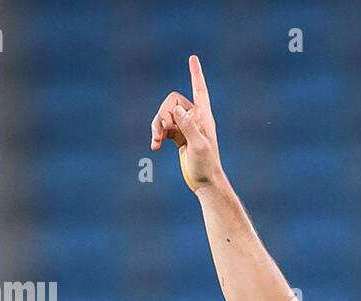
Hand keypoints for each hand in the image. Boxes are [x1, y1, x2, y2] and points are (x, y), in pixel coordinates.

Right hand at [149, 54, 223, 191]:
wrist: (205, 182)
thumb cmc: (206, 165)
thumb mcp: (198, 146)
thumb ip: (188, 127)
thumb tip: (177, 110)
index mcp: (204, 116)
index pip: (199, 90)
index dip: (195, 74)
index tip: (193, 58)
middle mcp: (195, 118)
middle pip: (172, 102)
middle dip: (163, 114)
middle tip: (165, 130)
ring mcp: (185, 127)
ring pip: (164, 114)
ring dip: (156, 125)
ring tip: (155, 141)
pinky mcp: (178, 136)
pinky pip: (162, 127)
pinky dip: (156, 134)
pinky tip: (154, 146)